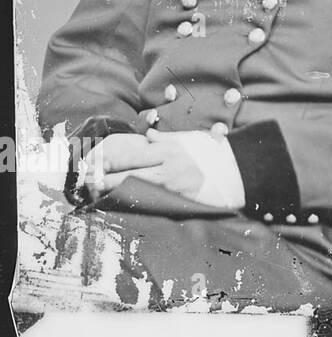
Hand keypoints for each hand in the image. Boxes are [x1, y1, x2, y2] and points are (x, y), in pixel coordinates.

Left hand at [85, 129, 205, 199]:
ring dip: (116, 190)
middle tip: (89, 180)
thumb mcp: (189, 138)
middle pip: (129, 174)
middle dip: (106, 178)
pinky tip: (124, 200)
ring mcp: (173, 186)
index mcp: (168, 150)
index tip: (96, 163)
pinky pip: (151, 200)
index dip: (111, 161)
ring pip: (136, 189)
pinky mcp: (178, 200)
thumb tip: (148, 136)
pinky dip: (135, 200)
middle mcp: (168, 168)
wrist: (237, 171)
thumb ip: (166, 138)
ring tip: (99, 191)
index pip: (132, 155)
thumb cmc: (213, 152)